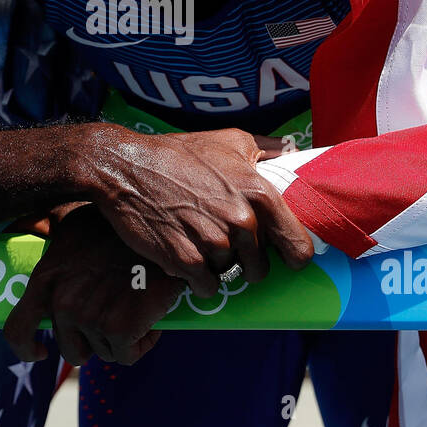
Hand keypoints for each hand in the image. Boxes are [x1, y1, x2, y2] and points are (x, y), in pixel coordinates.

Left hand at [3, 205, 185, 366]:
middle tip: (117, 312)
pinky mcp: (117, 328)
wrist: (166, 231)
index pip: (17, 329)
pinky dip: (142, 342)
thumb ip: (46, 230)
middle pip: (71, 349)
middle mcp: (61, 300)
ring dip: (122, 338)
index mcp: (46, 277)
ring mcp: (88, 316)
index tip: (41, 353)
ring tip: (137, 305)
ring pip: (103, 352)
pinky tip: (152, 316)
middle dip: (95, 338)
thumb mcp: (74, 222)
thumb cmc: (123, 224)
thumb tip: (20, 227)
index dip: (28, 348)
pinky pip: (126, 355)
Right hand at [81, 126, 313, 297]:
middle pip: (260, 269)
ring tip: (197, 239)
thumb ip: (267, 151)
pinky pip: (206, 286)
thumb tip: (293, 152)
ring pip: (230, 275)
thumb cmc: (180, 153)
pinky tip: (184, 253)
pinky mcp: (185, 259)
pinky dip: (196, 277)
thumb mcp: (231, 140)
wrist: (128, 167)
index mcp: (259, 193)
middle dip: (245, 261)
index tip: (281, 256)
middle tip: (222, 241)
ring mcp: (213, 242)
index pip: (298, 247)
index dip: (292, 256)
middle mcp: (242, 220)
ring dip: (216, 265)